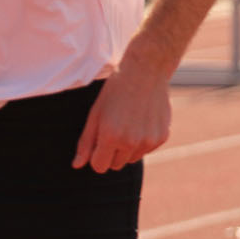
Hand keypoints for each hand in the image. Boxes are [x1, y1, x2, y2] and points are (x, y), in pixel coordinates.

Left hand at [73, 49, 171, 172]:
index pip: (99, 166)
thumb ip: (86, 142)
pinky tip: (142, 121)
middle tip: (113, 131)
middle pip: (116, 165)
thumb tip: (77, 165)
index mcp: (110, 136)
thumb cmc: (116, 90)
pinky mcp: (162, 137)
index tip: (98, 142)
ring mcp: (149, 141)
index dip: (96, 156)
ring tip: (128, 124)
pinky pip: (147, 149)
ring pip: (132, 159)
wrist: (147, 72)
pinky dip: (143, 141)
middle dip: (112, 153)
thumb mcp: (95, 114)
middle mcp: (131, 142)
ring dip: (128, 148)